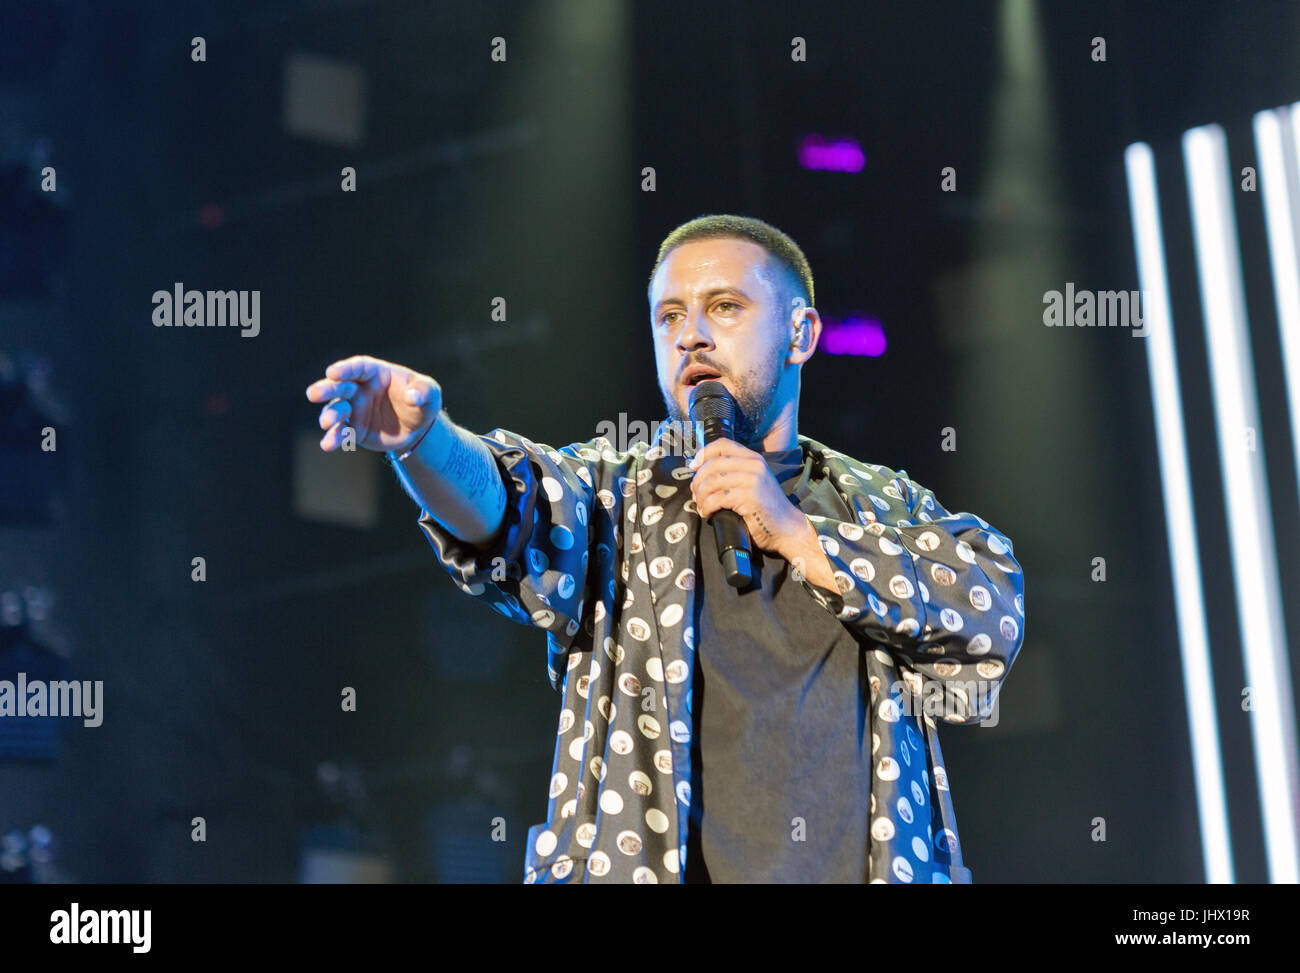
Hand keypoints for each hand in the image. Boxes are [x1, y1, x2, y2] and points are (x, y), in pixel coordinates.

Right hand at [304, 354, 441, 452]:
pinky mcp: (355, 429)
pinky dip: (334, 438)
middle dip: (326, 389)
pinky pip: (341, 433)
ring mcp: (355, 409)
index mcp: (376, 373)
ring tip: (326, 423)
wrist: (419, 427)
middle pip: (340, 386)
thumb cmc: (423, 402)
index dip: (345, 369)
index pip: (358, 368)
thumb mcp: (430, 394)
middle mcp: (361, 389)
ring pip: (336, 410)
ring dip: (329, 416)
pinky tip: (329, 444)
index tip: (332, 372)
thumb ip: (423, 392)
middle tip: (313, 394)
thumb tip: (413, 397)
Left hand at [688, 439, 809, 557]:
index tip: (693, 467)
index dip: (703, 454)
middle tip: (696, 494)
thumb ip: (735, 472)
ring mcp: (752, 480)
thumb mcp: (754, 482)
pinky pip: (716, 498)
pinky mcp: (748, 497)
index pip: (722, 444)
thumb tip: (702, 471)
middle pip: (712, 464)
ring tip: (702, 506)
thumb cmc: (766, 509)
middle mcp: (754, 465)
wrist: (787, 528)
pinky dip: (706, 507)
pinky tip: (708, 513)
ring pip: (711, 481)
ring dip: (700, 496)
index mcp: (754, 458)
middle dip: (698, 481)